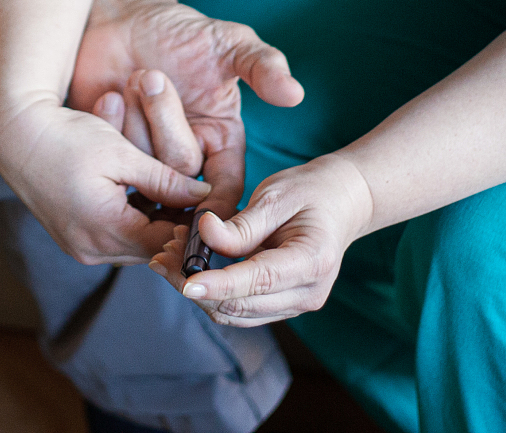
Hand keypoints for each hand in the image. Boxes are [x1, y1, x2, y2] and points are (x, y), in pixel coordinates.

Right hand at [0, 97, 215, 265]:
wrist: (16, 135)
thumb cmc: (68, 137)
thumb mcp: (122, 154)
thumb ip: (166, 180)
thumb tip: (204, 197)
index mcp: (105, 230)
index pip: (166, 247)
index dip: (193, 230)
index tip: (212, 211)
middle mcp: (91, 249)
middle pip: (151, 251)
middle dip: (176, 227)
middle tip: (198, 202)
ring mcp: (80, 247)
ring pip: (134, 246)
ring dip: (155, 224)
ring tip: (175, 195)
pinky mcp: (73, 239)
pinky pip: (115, 239)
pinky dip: (133, 221)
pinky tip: (145, 196)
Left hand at [73, 0, 303, 212]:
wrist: (124, 18)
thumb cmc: (181, 31)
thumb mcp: (228, 42)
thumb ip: (262, 65)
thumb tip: (295, 94)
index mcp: (220, 140)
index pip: (226, 188)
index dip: (218, 203)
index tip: (205, 201)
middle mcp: (185, 155)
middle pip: (180, 171)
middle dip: (165, 122)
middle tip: (152, 75)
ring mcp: (146, 155)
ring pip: (143, 165)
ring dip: (137, 117)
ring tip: (135, 75)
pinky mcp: (111, 150)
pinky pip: (110, 156)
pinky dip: (110, 122)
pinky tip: (111, 94)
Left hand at [149, 152, 373, 325]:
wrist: (342, 202)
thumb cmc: (311, 192)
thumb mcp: (276, 195)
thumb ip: (241, 223)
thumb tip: (203, 235)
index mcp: (312, 262)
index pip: (258, 281)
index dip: (218, 285)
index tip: (183, 281)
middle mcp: (307, 294)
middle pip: (240, 306)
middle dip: (195, 285)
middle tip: (163, 252)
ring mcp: (296, 304)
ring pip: (235, 315)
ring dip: (198, 292)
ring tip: (171, 255)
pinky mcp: (282, 305)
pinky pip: (240, 310)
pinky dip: (212, 293)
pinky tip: (190, 266)